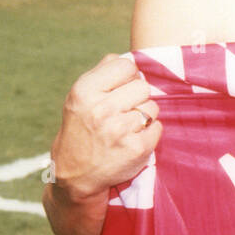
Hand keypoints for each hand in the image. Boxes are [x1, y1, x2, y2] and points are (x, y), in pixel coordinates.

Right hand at [50, 54, 161, 200]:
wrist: (76, 175)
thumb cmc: (82, 129)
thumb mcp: (79, 97)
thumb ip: (102, 73)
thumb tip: (130, 59)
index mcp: (85, 91)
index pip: (126, 65)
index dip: (128, 76)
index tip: (120, 88)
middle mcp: (101, 110)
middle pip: (143, 86)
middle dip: (137, 97)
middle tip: (123, 111)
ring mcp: (120, 130)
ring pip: (153, 107)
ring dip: (144, 116)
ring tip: (126, 127)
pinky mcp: (137, 149)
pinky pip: (158, 127)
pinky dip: (149, 133)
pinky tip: (132, 140)